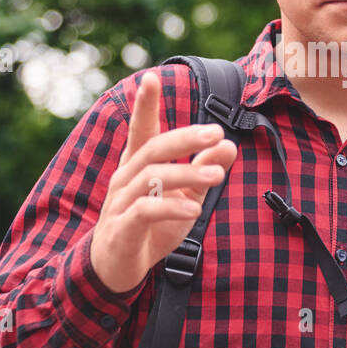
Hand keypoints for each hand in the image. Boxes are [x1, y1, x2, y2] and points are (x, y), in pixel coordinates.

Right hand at [89, 71, 237, 292]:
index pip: (140, 129)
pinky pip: (145, 211)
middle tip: (217, 133)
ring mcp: (120, 203)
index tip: (150, 77)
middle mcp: (125, 178)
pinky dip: (171, 208)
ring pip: (151, 178)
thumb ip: (203, 172)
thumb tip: (229, 145)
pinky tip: (193, 210)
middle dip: (184, 138)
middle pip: (152, 148)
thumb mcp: (184, 197)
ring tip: (217, 177)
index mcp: (138, 166)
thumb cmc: (150, 227)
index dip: (144, 105)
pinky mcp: (122, 229)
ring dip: (187, 174)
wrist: (117, 270)